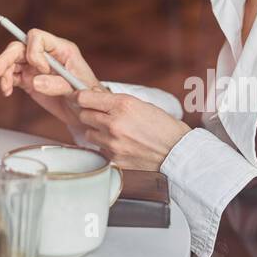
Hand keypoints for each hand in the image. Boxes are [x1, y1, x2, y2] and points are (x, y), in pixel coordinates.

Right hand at [0, 29, 103, 132]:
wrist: (86, 112)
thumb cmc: (88, 96)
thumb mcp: (79, 90)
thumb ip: (58, 84)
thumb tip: (35, 81)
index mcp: (60, 49)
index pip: (38, 37)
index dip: (34, 51)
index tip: (42, 70)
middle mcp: (45, 55)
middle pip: (19, 47)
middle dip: (6, 57)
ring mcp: (35, 67)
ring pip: (12, 61)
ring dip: (3, 71)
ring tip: (4, 87)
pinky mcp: (29, 80)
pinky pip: (12, 76)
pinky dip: (5, 82)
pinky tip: (6, 91)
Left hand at [69, 90, 190, 170]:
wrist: (178, 154)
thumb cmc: (164, 128)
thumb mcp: (142, 105)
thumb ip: (116, 102)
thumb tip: (95, 97)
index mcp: (123, 104)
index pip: (85, 98)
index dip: (80, 97)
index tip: (79, 97)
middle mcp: (114, 123)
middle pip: (84, 115)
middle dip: (90, 114)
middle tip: (100, 115)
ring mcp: (113, 143)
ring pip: (89, 134)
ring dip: (97, 132)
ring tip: (113, 132)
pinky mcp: (114, 159)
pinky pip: (100, 150)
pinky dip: (106, 147)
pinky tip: (121, 145)